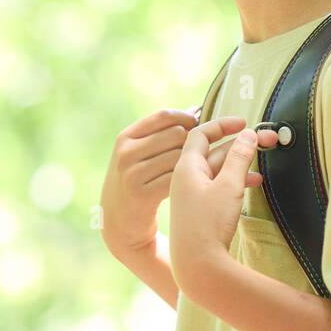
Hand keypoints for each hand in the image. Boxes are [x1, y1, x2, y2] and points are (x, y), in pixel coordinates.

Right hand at [99, 106, 201, 255]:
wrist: (118, 221)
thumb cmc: (136, 180)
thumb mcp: (137, 154)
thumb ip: (161, 134)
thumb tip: (193, 109)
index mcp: (126, 137)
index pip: (164, 116)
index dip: (188, 117)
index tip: (203, 124)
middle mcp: (127, 153)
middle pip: (176, 135)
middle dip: (196, 141)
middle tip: (208, 149)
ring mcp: (133, 174)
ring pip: (180, 157)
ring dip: (201, 161)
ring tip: (212, 165)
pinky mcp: (143, 195)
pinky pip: (177, 179)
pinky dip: (193, 179)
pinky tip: (200, 183)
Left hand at [168, 117, 277, 294]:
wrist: (197, 268)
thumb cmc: (209, 225)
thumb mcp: (228, 186)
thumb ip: (239, 157)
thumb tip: (247, 134)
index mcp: (186, 167)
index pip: (200, 134)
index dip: (222, 124)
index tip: (243, 122)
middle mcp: (185, 178)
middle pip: (213, 152)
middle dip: (240, 145)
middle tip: (268, 140)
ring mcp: (191, 195)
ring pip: (218, 171)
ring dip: (240, 164)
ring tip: (264, 163)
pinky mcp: (199, 211)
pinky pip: (217, 187)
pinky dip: (234, 181)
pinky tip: (253, 183)